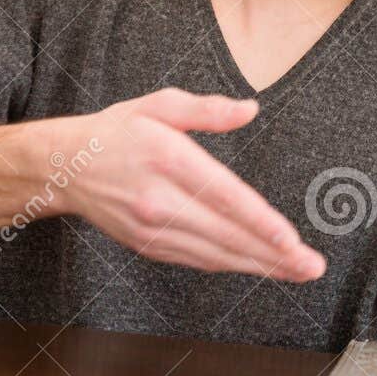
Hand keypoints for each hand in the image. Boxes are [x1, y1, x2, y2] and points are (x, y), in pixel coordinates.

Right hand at [49, 88, 324, 280]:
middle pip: (225, 234)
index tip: (290, 239)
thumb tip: (250, 109)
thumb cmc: (118, 131)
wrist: (65, 167)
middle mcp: (159, 200)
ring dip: (259, 266)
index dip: (258, 223)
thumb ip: (207, 109)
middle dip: (273, 254)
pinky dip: (231, 265)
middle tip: (311, 266)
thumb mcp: (159, 105)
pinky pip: (198, 260)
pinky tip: (260, 267)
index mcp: (167, 159)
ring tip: (297, 271)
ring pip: (215, 254)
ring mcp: (151, 228)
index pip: (222, 197)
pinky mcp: (148, 245)